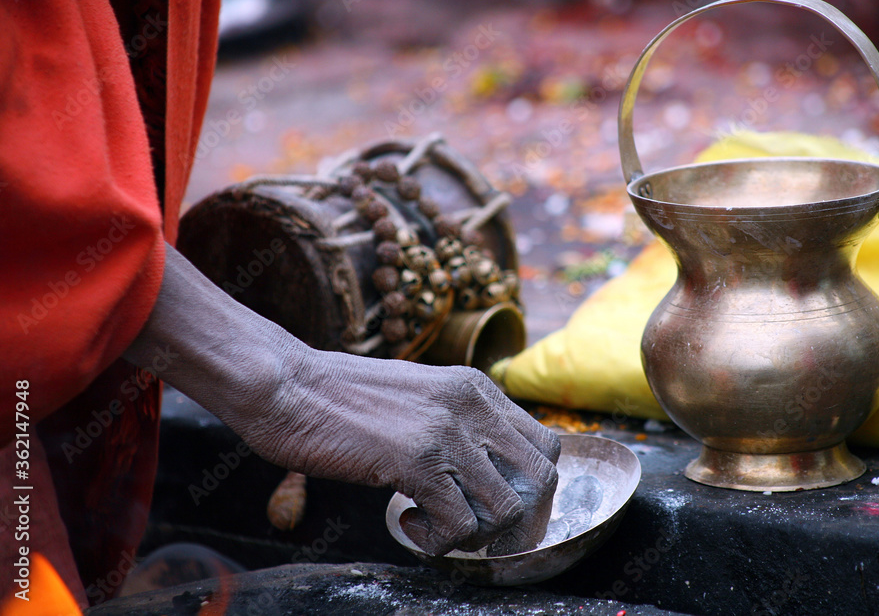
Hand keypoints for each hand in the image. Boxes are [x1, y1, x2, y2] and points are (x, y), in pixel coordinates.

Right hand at [124, 245, 558, 555]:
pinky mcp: (415, 460)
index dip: (531, 488)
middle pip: (540, 478)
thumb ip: (457, 421)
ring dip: (476, 533)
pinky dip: (440, 541)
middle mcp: (472, 405)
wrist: (287, 385)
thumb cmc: (342, 397)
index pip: (544, 446)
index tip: (497, 507)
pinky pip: (460, 524)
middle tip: (475, 529)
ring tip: (434, 524)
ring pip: (507, 507)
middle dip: (518, 519)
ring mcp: (447, 431)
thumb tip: (485, 468)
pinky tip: (409, 522)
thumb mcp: (419, 395)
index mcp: (476, 388)